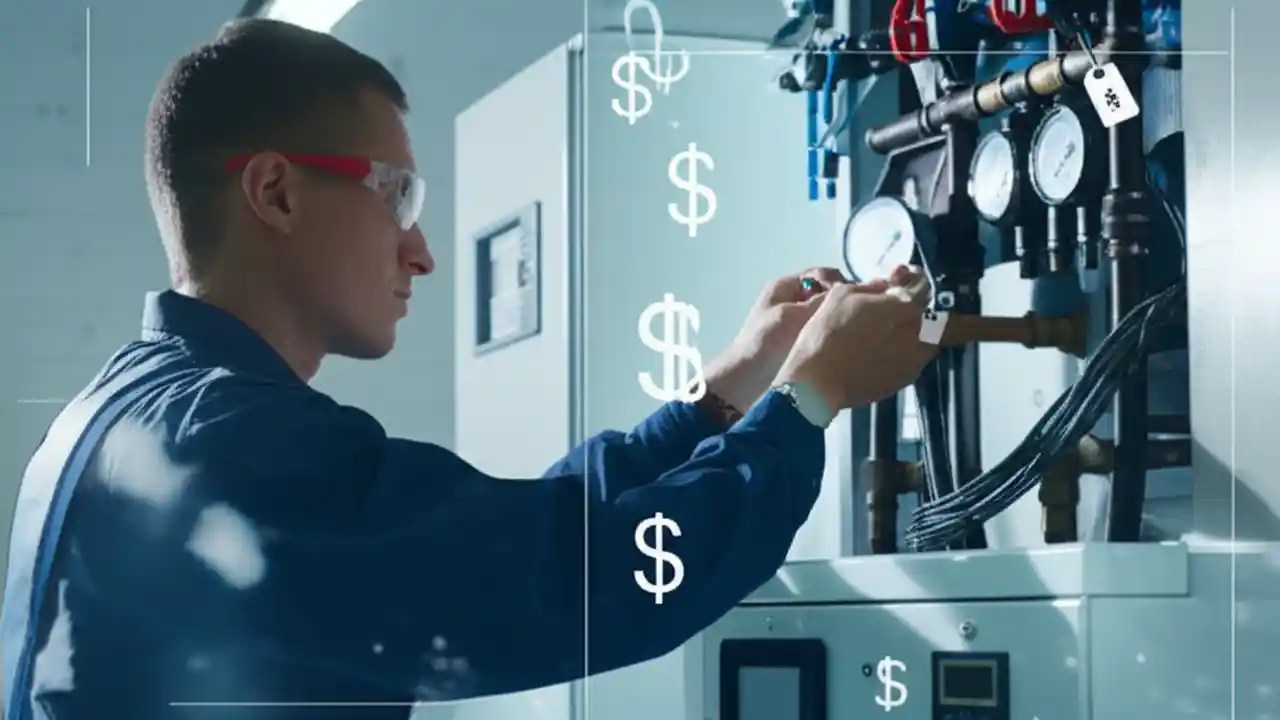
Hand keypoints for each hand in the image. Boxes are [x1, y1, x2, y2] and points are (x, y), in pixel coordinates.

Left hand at [704, 267, 891, 410]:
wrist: (744, 385)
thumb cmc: (763, 345)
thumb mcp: (792, 316)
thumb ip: (821, 302)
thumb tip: (854, 292)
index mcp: (787, 287)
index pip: (823, 275)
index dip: (842, 283)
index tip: (857, 298)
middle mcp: (795, 302)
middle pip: (830, 294)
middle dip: (847, 302)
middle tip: (866, 315)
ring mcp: (800, 323)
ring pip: (831, 315)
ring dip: (845, 320)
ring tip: (864, 330)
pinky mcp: (806, 344)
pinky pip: (829, 333)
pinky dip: (841, 336)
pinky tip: (855, 345)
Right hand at [774, 265, 937, 412]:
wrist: (818, 382)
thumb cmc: (826, 333)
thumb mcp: (842, 295)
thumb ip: (872, 287)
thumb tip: (888, 285)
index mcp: (905, 307)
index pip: (924, 287)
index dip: (915, 280)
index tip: (906, 279)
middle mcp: (918, 334)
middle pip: (930, 317)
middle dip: (918, 311)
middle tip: (897, 310)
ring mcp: (913, 361)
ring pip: (926, 343)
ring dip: (915, 335)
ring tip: (890, 335)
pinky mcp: (903, 382)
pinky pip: (911, 362)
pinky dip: (902, 355)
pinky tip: (880, 355)